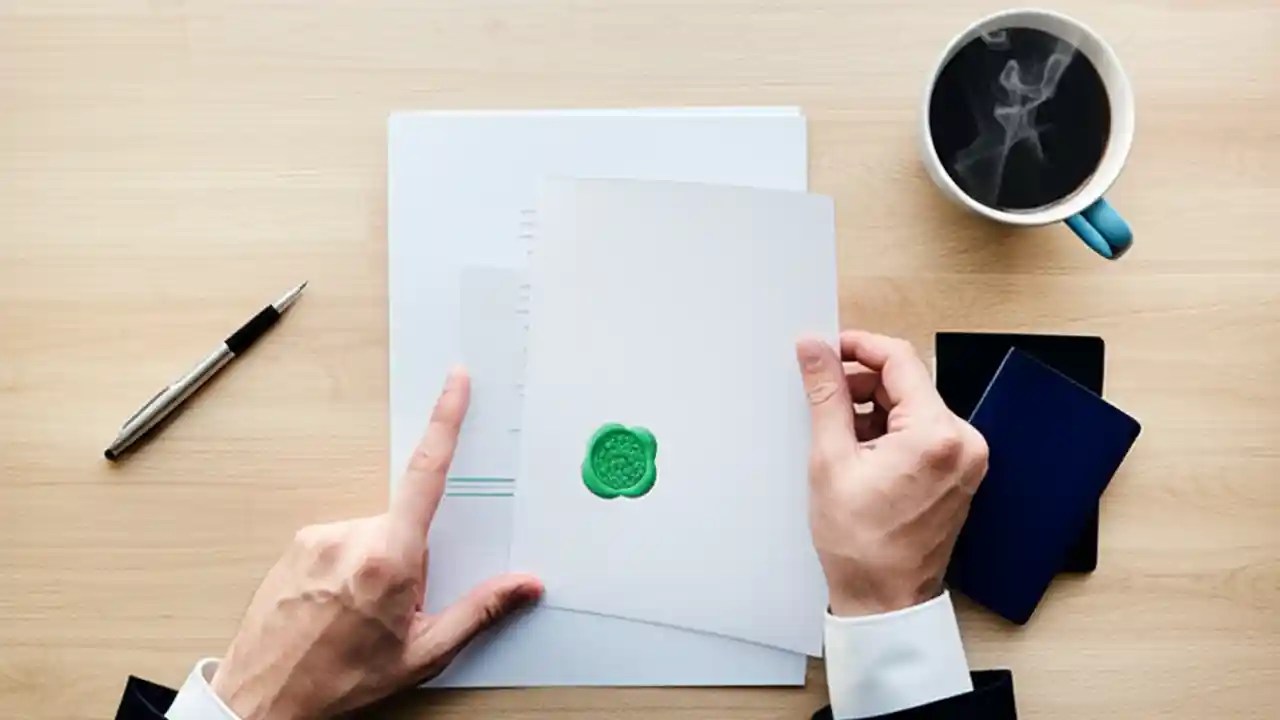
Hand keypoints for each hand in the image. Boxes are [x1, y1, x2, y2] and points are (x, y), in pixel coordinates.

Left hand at [210, 368, 542, 718]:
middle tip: (392, 608)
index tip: (456, 383)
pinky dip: (347, 566)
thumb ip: (480, 611)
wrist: (263, 699)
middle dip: (410, 556)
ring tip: (355, 614)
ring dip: (375, 564)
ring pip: (371, 533)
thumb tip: (526, 584)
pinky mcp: (296, 543)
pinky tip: (333, 606)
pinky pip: (339, 540)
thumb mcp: (423, 653)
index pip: (426, 473)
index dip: (446, 420)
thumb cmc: (340, 681)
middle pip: (403, 521)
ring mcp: (317, 536)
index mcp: (389, 559)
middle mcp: (350, 536)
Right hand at [796, 330, 987, 616]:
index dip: (858, 346)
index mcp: (936, 435)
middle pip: (907, 383)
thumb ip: (826, 395)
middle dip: (862, 384)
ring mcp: (966, 458)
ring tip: (840, 441)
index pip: (900, 359)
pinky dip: (890, 432)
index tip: (829, 349)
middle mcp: (963, 442)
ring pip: (912, 406)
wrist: (885, 598)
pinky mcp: (960, 471)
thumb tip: (815, 350)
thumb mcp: (831, 460)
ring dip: (873, 410)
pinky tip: (861, 455)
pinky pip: (922, 431)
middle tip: (824, 399)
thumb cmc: (862, 546)